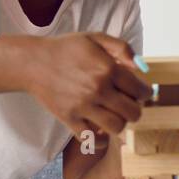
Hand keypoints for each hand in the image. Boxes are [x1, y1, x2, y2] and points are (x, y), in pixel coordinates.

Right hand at [27, 33, 152, 139]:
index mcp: (108, 69)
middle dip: (135, 109)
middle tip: (127, 104)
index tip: (140, 93)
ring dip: (119, 123)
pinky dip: (100, 140)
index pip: (140, 91)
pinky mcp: (70, 119)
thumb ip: (122, 48)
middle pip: (133, 112)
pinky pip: (92, 139)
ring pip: (117, 127)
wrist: (33, 62)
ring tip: (113, 114)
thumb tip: (140, 66)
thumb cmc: (66, 49)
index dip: (145, 93)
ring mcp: (84, 106)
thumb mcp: (95, 38)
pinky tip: (100, 130)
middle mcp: (98, 89)